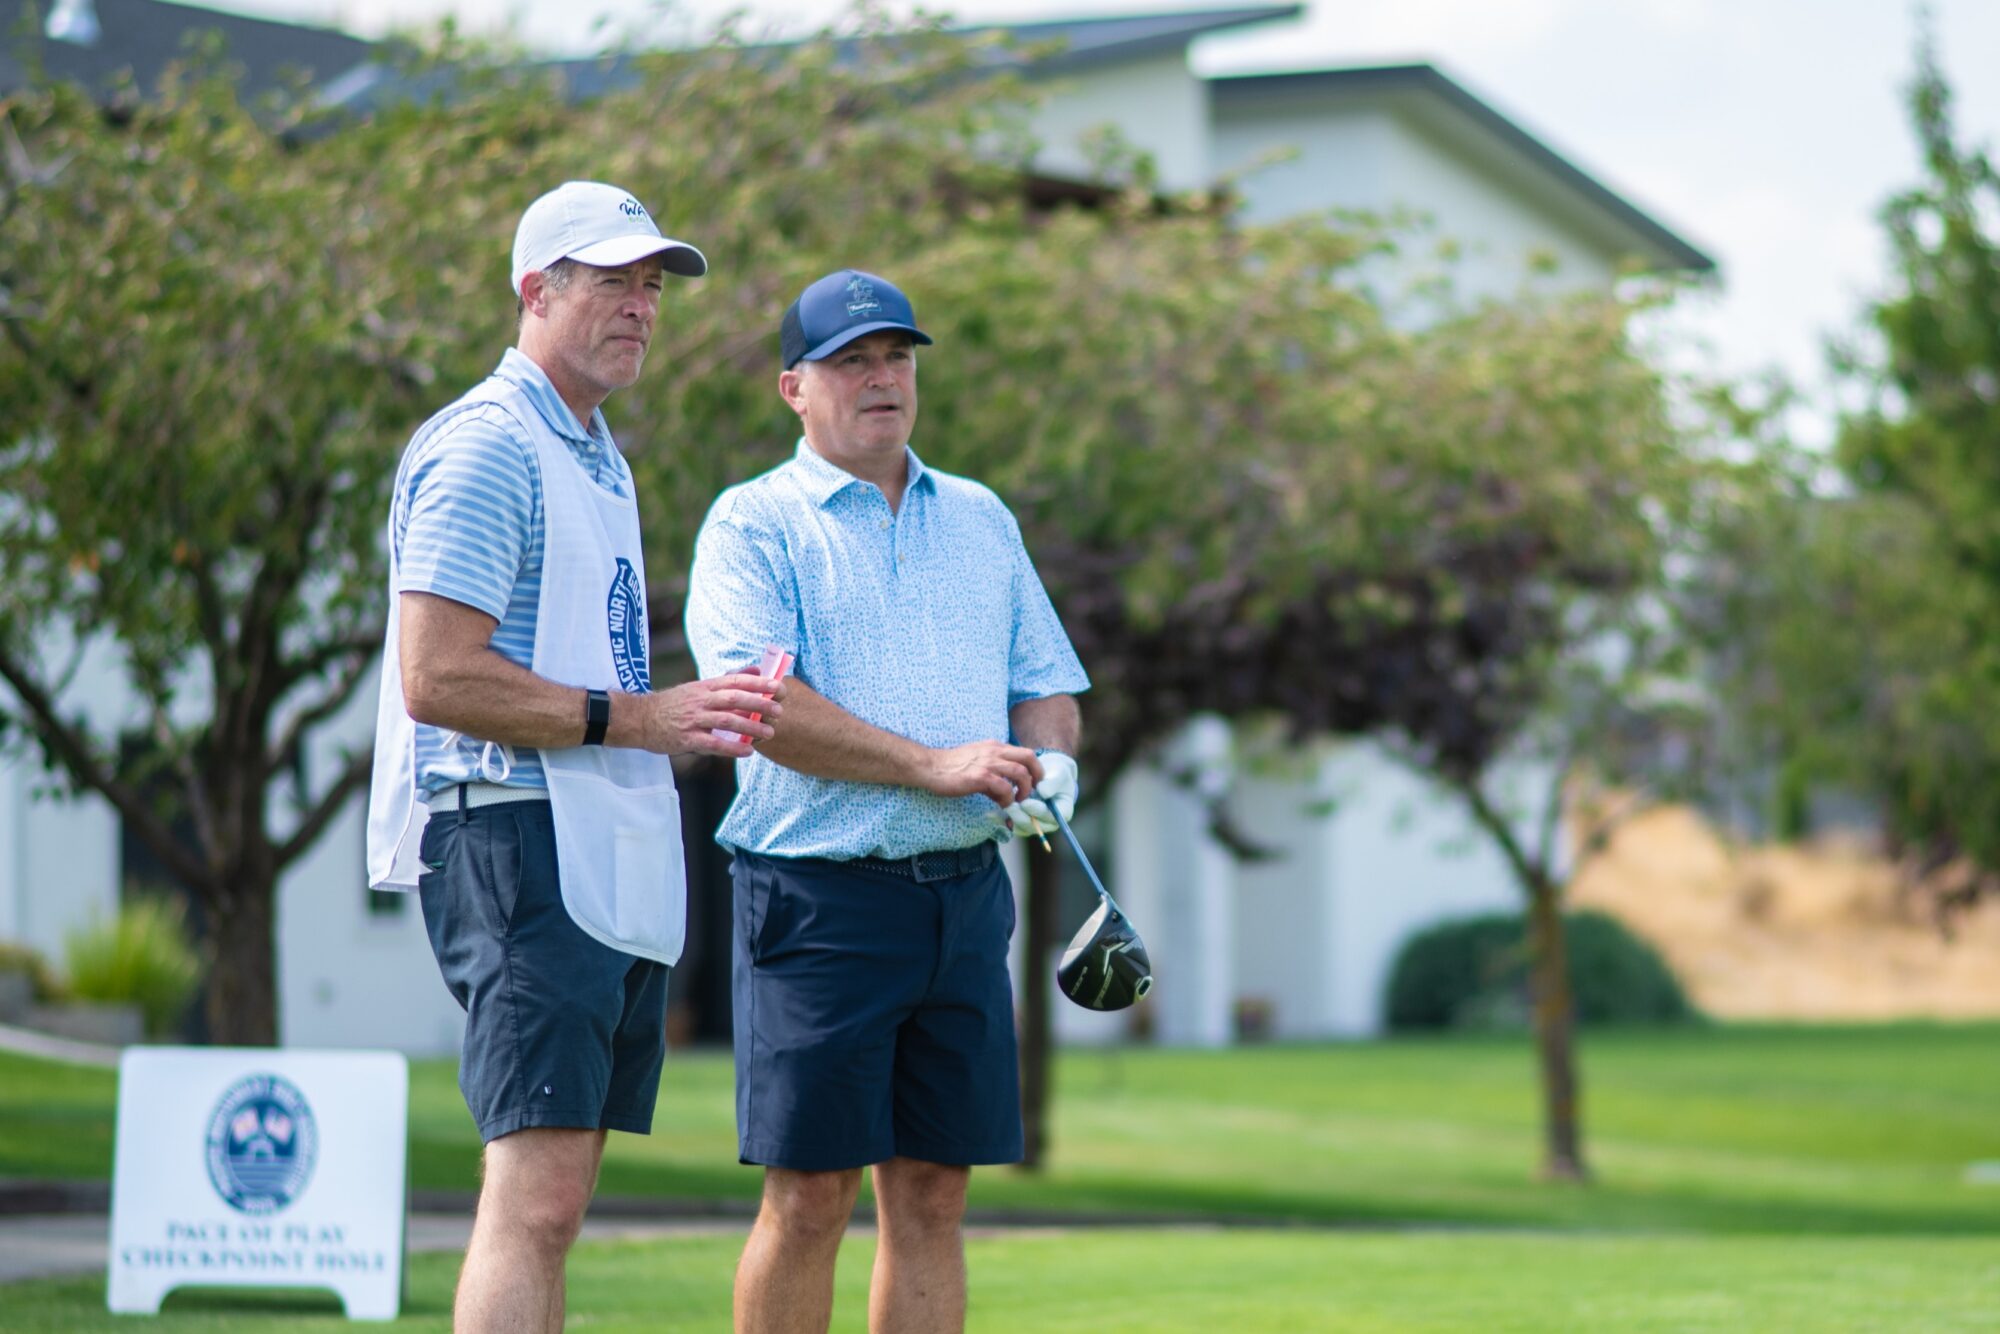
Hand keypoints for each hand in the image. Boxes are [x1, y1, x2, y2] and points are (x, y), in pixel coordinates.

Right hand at [642, 673, 783, 757]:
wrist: (639, 718)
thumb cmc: (673, 704)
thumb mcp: (699, 686)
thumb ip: (727, 681)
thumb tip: (756, 669)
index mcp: (705, 686)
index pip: (735, 681)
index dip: (758, 683)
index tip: (778, 686)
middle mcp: (701, 700)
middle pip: (734, 698)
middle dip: (759, 703)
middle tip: (779, 710)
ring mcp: (694, 719)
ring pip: (726, 720)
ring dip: (750, 726)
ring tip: (769, 733)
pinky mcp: (686, 738)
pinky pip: (713, 743)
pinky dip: (732, 747)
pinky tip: (748, 751)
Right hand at [923, 741, 1041, 807]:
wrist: (931, 767)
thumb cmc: (952, 766)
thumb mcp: (977, 762)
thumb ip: (994, 775)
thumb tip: (1007, 794)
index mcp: (995, 747)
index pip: (1024, 752)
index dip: (1034, 768)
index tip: (1034, 782)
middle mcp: (994, 751)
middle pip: (1029, 758)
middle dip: (1037, 776)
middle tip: (1034, 791)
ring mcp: (988, 763)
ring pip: (1020, 773)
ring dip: (1024, 790)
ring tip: (1017, 800)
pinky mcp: (980, 777)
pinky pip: (1004, 788)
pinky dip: (1008, 799)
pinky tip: (1003, 804)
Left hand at [1000, 750, 1077, 840]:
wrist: (1047, 774)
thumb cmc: (1056, 773)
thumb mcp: (1058, 774)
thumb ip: (1052, 783)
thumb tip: (1043, 792)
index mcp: (1062, 812)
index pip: (1050, 817)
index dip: (1037, 811)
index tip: (1026, 802)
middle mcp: (1049, 821)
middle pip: (1034, 826)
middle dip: (1021, 816)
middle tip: (1010, 806)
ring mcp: (1035, 823)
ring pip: (1021, 827)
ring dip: (1010, 818)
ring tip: (1000, 807)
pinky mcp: (1023, 821)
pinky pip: (1012, 825)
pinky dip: (1001, 820)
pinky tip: (991, 815)